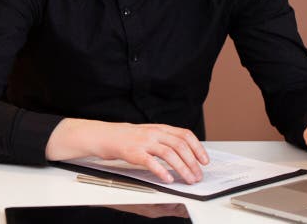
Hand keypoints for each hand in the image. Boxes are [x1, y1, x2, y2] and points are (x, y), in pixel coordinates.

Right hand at [45, 118, 209, 183]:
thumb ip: (163, 140)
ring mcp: (143, 141)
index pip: (185, 135)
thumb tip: (183, 154)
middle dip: (192, 162)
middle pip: (180, 145)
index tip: (204, 160)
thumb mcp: (147, 134)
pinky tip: (167, 179)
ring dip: (182, 168)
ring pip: (169, 153)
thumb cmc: (125, 138)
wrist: (102, 135)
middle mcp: (153, 132)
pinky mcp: (132, 151)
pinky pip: (150, 161)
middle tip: (197, 175)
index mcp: (159, 128)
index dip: (198, 148)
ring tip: (188, 179)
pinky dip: (161, 170)